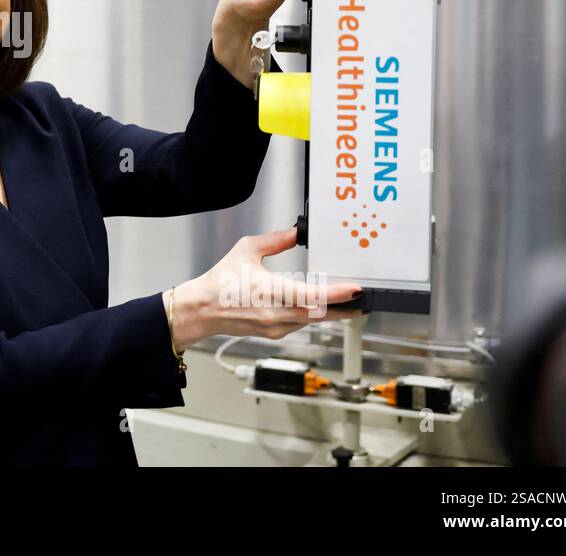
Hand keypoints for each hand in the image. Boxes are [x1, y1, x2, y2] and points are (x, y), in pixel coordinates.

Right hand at [167, 227, 362, 350]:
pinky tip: (316, 308)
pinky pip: (300, 324)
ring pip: (312, 321)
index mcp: (271, 291)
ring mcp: (276, 327)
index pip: (313, 295)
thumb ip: (275, 240)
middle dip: (345, 308)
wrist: (202, 309)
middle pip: (321, 315)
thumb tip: (295, 233)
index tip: (356, 289)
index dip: (338, 294)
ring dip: (329, 313)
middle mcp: (276, 313)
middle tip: (363, 301)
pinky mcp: (274, 333)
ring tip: (345, 303)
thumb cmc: (220, 282)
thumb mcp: (246, 250)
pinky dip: (312, 316)